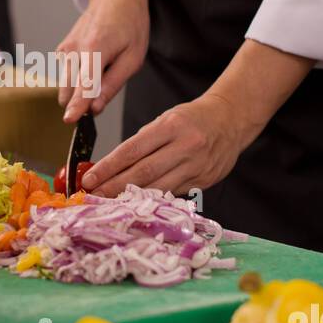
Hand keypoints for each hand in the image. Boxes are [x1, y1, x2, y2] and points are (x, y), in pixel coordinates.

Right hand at [57, 0, 149, 121]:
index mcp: (95, 49)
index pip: (85, 83)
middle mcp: (74, 50)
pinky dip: (78, 78)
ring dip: (81, 89)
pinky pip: (66, 76)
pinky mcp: (61, 51)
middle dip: (83, 100)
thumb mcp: (133, 57)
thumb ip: (113, 84)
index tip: (70, 119)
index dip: (78, 105)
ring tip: (103, 69)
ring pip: (66, 86)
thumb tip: (96, 107)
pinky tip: (94, 63)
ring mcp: (64, 49)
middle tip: (106, 85)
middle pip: (70, 91)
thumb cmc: (129, 25)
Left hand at [80, 92, 251, 196]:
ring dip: (131, 198)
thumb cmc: (193, 118)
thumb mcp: (166, 119)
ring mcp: (197, 166)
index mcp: (171, 126)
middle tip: (94, 196)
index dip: (108, 167)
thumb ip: (143, 142)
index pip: (132, 150)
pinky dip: (154, 199)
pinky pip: (174, 193)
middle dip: (114, 187)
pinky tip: (138, 204)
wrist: (232, 119)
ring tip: (110, 203)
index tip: (90, 179)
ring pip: (158, 188)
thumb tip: (113, 166)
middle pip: (143, 173)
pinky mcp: (204, 181)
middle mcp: (185, 147)